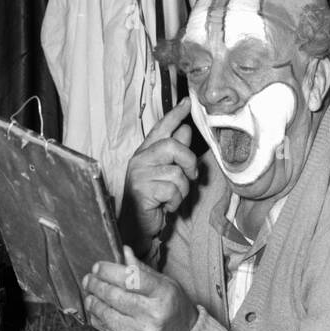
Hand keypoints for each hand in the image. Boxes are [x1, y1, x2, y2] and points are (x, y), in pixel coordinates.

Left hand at [83, 246, 197, 330]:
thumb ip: (142, 270)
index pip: (129, 278)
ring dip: (94, 303)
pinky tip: (96, 313)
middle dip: (96, 285)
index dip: (108, 271)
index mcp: (163, 294)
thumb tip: (123, 251)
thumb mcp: (166, 285)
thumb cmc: (175, 308)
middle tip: (88, 280)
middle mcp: (153, 315)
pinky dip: (99, 321)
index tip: (97, 267)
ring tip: (90, 295)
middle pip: (114, 296)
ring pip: (107, 315)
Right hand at [124, 97, 198, 243]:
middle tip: (192, 177)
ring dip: (182, 191)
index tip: (187, 102)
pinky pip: (172, 190)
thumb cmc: (153, 202)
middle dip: (189, 162)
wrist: (137, 228)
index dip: (175, 115)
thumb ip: (174, 155)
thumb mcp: (166, 175)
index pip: (161, 128)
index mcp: (145, 153)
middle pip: (173, 147)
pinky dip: (175, 202)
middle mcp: (140, 160)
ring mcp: (139, 174)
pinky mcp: (142, 190)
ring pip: (177, 173)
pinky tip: (165, 207)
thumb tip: (185, 130)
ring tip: (172, 199)